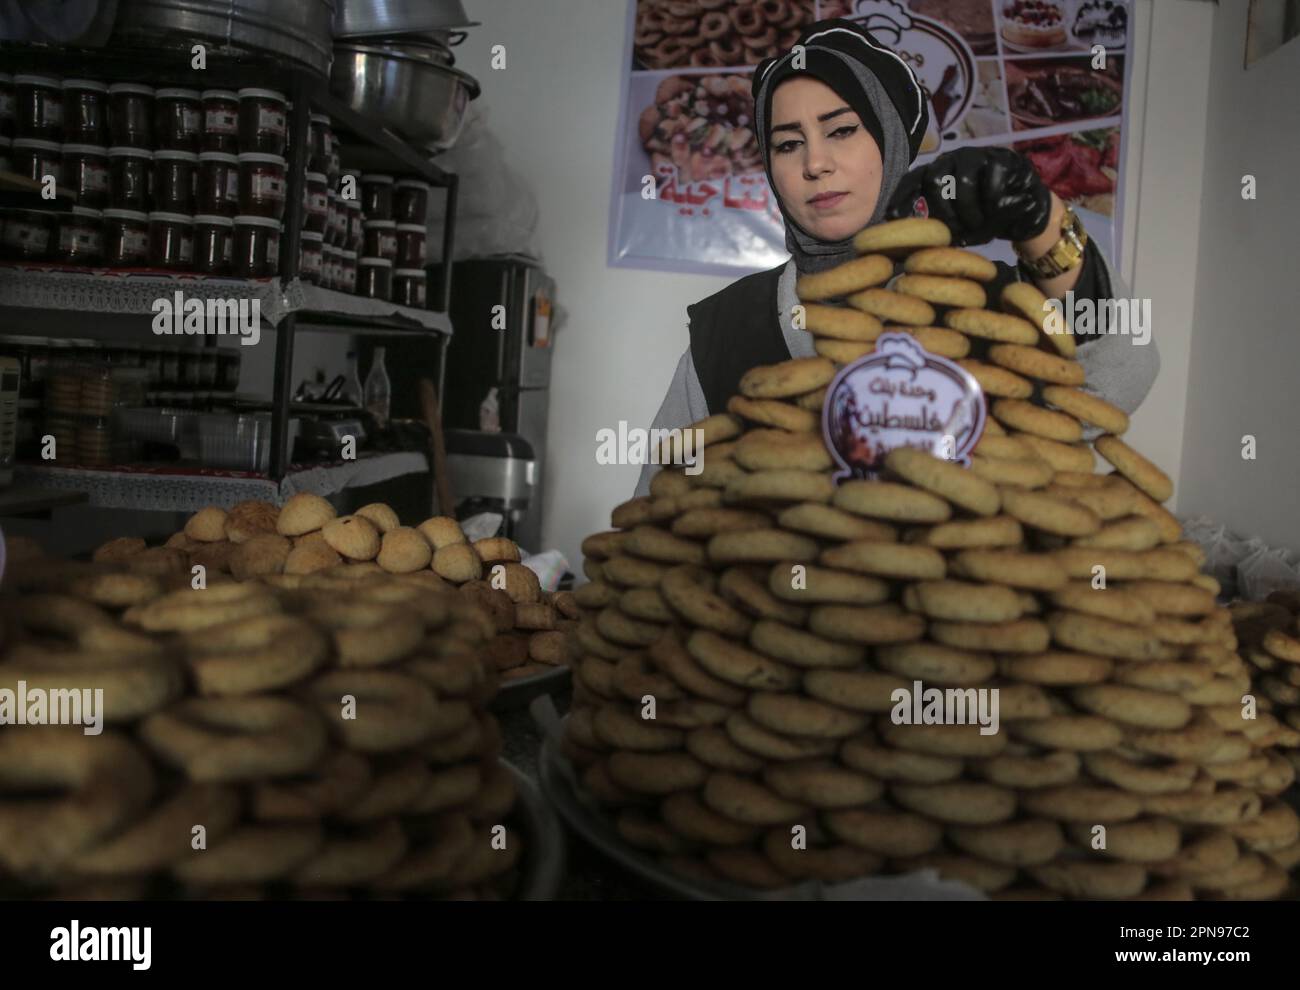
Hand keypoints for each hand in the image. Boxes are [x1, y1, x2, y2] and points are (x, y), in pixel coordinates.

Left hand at [886, 147, 1052, 246]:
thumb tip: (901, 237)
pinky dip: (992, 208)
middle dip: (943, 214)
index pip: (913, 180)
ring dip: (969, 213)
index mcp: (938, 172)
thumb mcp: (955, 226)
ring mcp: (979, 156)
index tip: (892, 218)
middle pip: (936, 182)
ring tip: (977, 227)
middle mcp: (954, 159)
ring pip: (962, 183)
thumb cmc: (984, 220)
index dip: (901, 199)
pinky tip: (997, 215)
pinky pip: (990, 186)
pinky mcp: (1004, 160)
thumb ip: (932, 225)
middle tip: (953, 235)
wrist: (1026, 214)